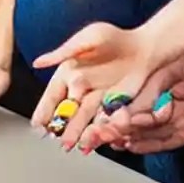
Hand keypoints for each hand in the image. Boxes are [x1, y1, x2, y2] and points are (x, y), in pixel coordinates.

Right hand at [29, 24, 152, 150]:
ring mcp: (96, 101)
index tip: (38, 124)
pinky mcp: (113, 108)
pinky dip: (97, 132)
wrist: (146, 48)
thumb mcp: (88, 38)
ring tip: (71, 145)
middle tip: (55, 138)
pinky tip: (91, 141)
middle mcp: (80, 91)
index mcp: (68, 74)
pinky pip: (102, 122)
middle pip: (66, 112)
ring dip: (76, 133)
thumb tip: (37, 63)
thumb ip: (64, 51)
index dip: (44, 110)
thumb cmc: (116, 38)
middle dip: (60, 127)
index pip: (52, 96)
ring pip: (83, 120)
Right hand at [95, 37, 183, 153]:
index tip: (104, 119)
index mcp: (161, 79)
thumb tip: (135, 102)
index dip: (116, 110)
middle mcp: (166, 99)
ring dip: (128, 138)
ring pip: (146, 132)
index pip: (131, 98)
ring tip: (112, 142)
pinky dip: (148, 146)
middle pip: (134, 118)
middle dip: (115, 127)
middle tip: (99, 136)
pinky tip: (132, 147)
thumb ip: (161, 84)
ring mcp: (178, 116)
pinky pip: (166, 142)